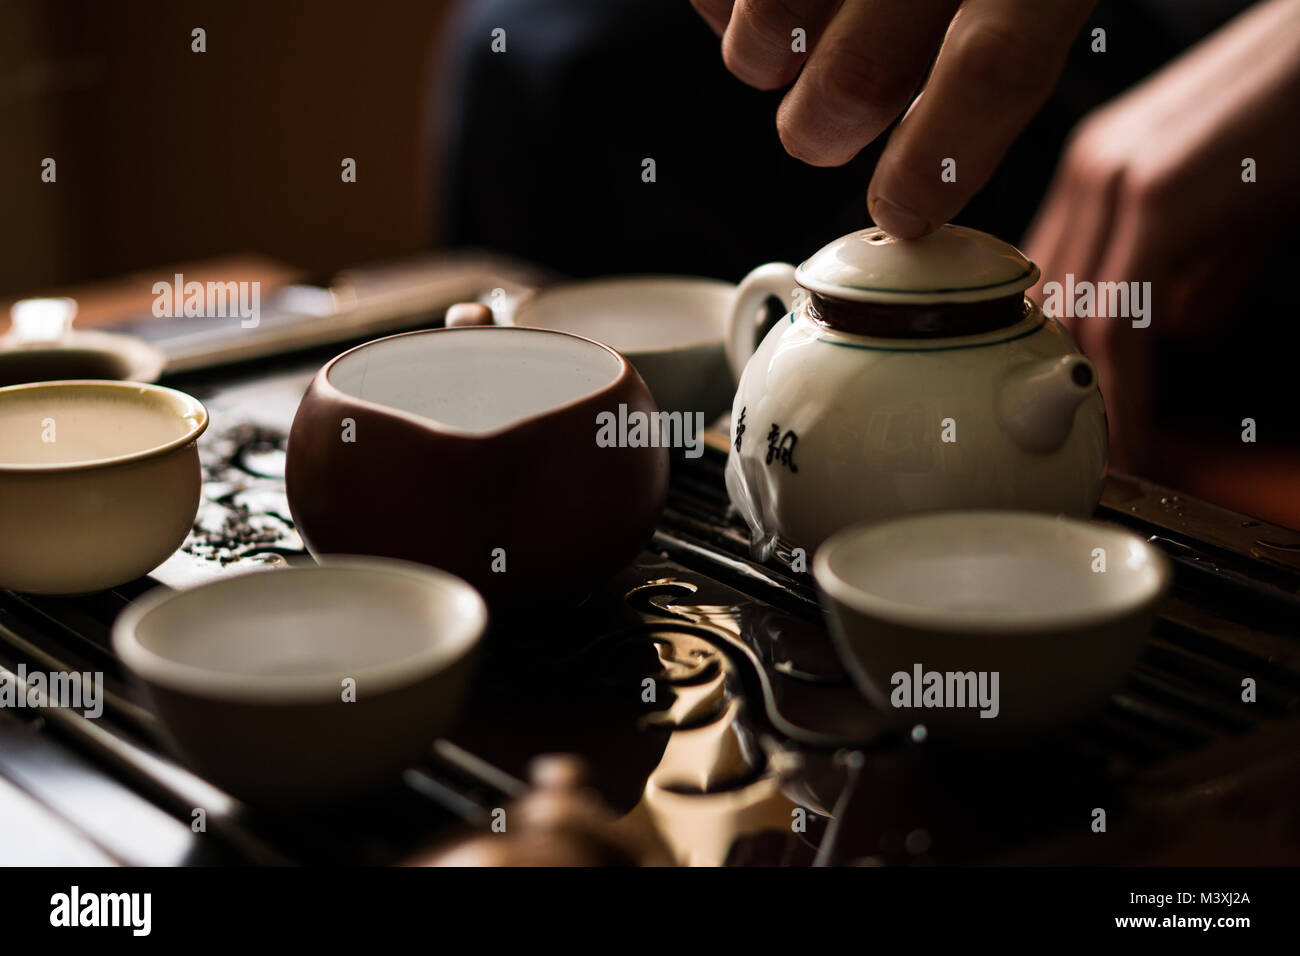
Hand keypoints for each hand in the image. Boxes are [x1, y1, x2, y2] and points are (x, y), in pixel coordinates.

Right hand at [692, 0, 1095, 236]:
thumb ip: (1001, 34)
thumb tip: (925, 166)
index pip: (990, 70)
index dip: (937, 160)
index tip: (901, 211)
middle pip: (857, 80)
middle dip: (826, 131)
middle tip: (826, 129)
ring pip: (763, 43)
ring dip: (766, 62)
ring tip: (794, 29)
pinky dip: (721, 5)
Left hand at [1023, 0, 1299, 471]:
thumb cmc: (1299, 120)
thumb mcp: (1237, 205)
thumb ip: (1196, 269)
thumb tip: (1177, 333)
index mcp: (1096, 171)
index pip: (1049, 285)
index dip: (1056, 360)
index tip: (1072, 414)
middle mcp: (1090, 171)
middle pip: (1049, 307)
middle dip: (1066, 389)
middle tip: (1089, 451)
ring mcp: (1114, 178)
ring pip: (1074, 320)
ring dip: (1092, 403)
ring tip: (1115, 459)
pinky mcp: (1158, 195)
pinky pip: (1119, 319)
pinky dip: (1124, 391)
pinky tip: (1138, 436)